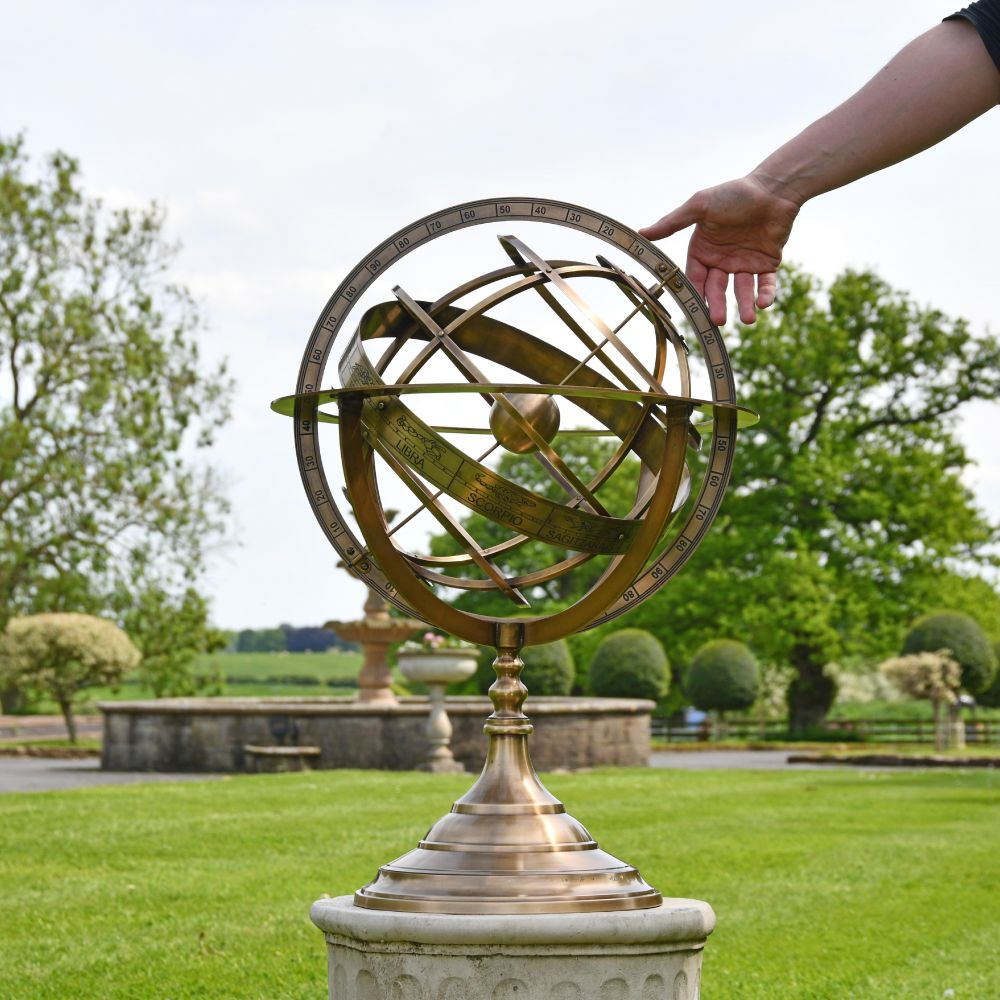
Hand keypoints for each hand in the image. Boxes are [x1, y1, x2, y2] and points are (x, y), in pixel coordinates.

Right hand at [639, 175, 800, 324]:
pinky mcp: (768, 263)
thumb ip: (672, 222)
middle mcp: (722, 260)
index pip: (696, 278)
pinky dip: (765, 295)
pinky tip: (764, 303)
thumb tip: (641, 234)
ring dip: (745, 305)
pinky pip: (766, 284)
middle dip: (718, 305)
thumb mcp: (699, 206)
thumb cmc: (735, 194)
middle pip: (717, 289)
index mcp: (704, 249)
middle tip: (718, 320)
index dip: (695, 293)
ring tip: (748, 318)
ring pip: (743, 291)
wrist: (773, 188)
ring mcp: (745, 263)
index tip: (694, 309)